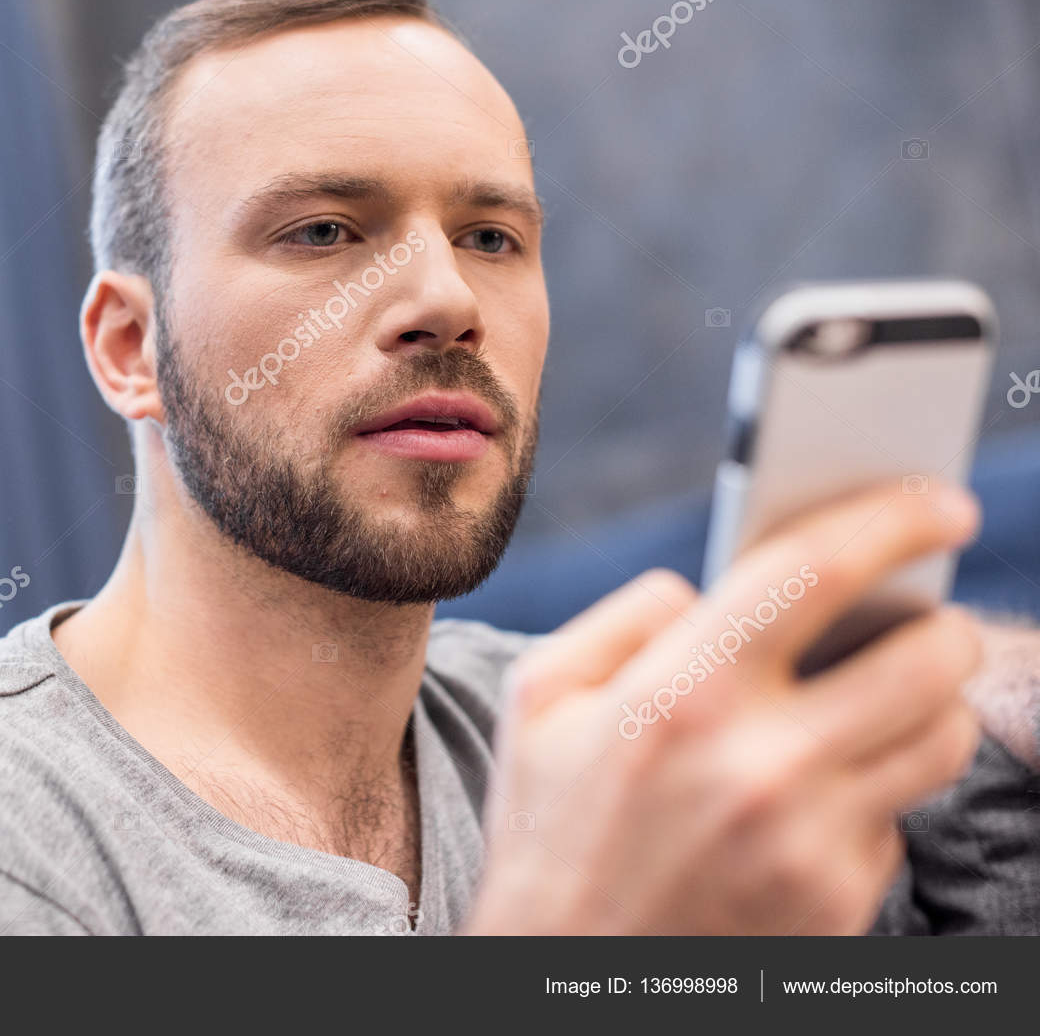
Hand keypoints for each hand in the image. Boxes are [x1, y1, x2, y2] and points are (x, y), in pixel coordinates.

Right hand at [464, 480, 983, 934]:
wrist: (566, 978)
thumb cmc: (549, 831)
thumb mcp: (540, 698)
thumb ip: (624, 618)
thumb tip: (706, 591)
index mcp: (679, 694)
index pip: (818, 570)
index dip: (895, 520)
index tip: (939, 505)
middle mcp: (760, 766)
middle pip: (926, 658)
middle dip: (942, 624)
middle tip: (925, 620)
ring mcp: (810, 843)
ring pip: (940, 740)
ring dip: (925, 709)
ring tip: (873, 707)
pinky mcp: (838, 906)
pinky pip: (897, 823)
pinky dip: (868, 800)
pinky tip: (808, 807)